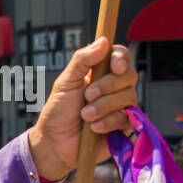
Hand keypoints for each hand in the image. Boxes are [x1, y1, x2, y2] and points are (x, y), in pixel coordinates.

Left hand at [28, 38, 138, 180]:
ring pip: (129, 97)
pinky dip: (108, 122)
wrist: (53, 142)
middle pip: (129, 75)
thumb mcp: (65, 83)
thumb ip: (82, 60)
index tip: (114, 66)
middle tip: (86, 96)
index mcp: (101, 73)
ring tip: (84, 116)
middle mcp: (115, 88)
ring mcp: (121, 106)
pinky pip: (127, 119)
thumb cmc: (58, 111)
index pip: (121, 57)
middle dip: (107, 86)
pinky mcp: (124, 126)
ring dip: (103, 107)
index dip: (121, 58)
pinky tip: (93, 128)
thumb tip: (103, 40)